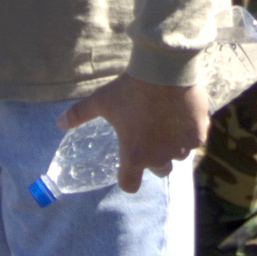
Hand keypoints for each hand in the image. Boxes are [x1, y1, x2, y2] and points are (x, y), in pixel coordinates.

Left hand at [57, 74, 210, 191]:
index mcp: (134, 156)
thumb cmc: (129, 89)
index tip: (127, 167)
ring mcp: (181, 147)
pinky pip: (194, 140)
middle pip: (158, 171)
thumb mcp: (101, 101)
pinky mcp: (198, 134)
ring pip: (178, 156)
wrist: (163, 70)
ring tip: (167, 124)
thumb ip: (79, 115)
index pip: (130, 184)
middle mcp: (159, 158)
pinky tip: (183, 115)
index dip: (127, 177)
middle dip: (154, 158)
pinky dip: (190, 132)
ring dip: (173, 146)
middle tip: (149, 136)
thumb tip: (58, 123)